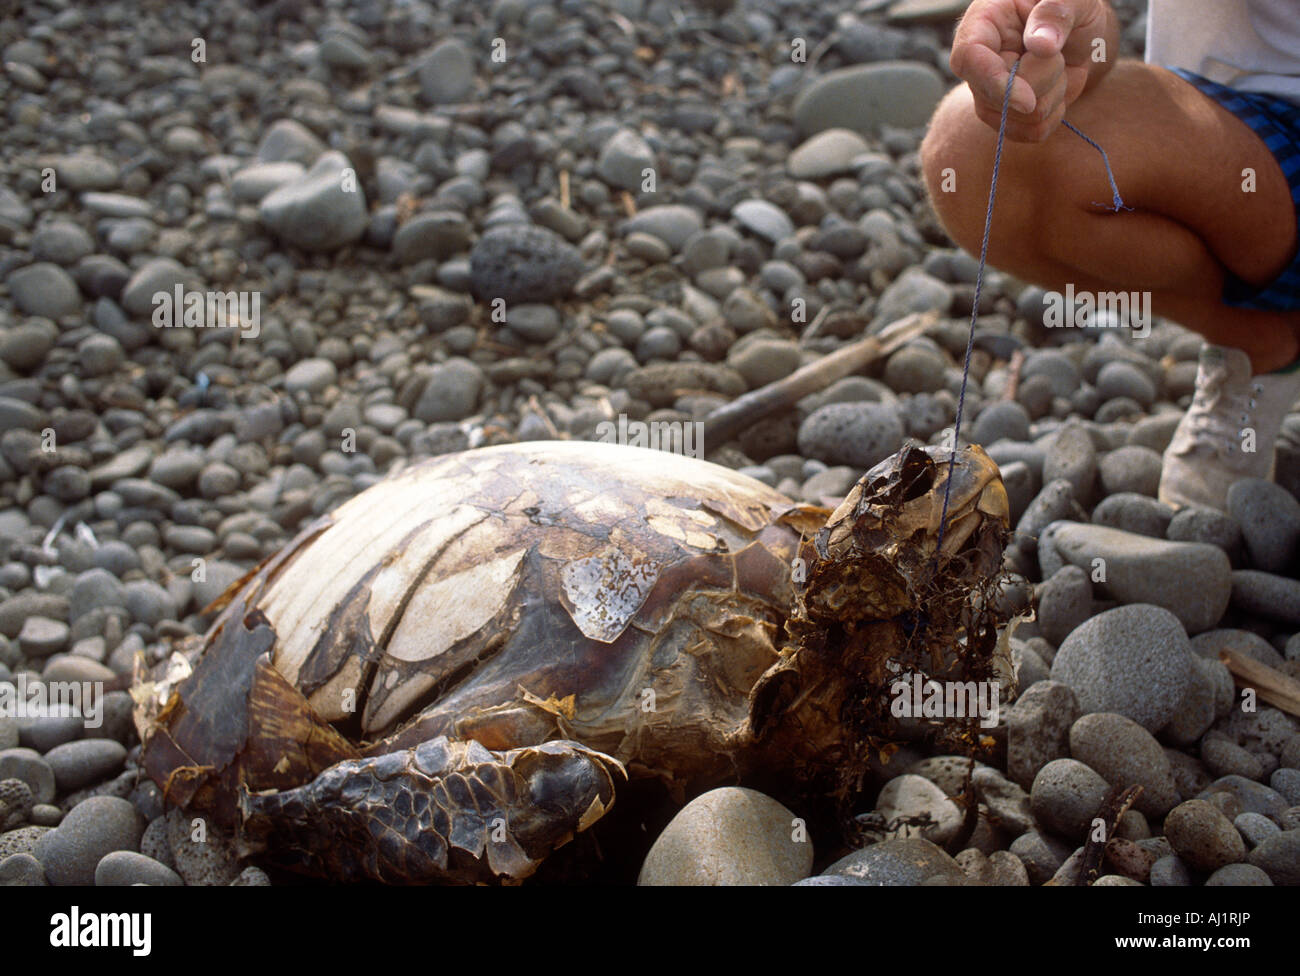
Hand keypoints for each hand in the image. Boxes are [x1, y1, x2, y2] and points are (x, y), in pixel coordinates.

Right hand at [949, 0, 1112, 141]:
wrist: (1080, 31)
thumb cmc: (1071, 7)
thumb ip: (1055, 13)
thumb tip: (1041, 45)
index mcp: (983, 23)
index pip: (969, 58)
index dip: (994, 83)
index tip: (1028, 101)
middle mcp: (977, 62)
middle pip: (999, 97)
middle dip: (1044, 80)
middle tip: (1058, 53)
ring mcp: (987, 92)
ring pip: (1017, 119)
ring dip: (1053, 95)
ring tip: (1058, 67)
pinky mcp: (1004, 115)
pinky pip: (1030, 132)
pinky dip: (1054, 115)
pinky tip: (1057, 89)